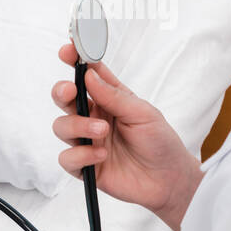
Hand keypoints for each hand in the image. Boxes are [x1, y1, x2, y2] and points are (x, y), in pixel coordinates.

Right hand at [50, 43, 201, 226]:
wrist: (169, 180)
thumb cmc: (160, 142)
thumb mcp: (143, 113)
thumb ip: (114, 96)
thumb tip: (88, 76)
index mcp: (108, 99)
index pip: (86, 75)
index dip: (75, 60)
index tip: (68, 51)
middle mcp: (94, 117)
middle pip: (64, 99)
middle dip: (61, 92)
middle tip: (70, 92)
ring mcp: (87, 141)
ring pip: (61, 126)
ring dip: (78, 126)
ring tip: (103, 131)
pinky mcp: (85, 166)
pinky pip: (67, 158)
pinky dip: (81, 155)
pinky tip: (102, 156)